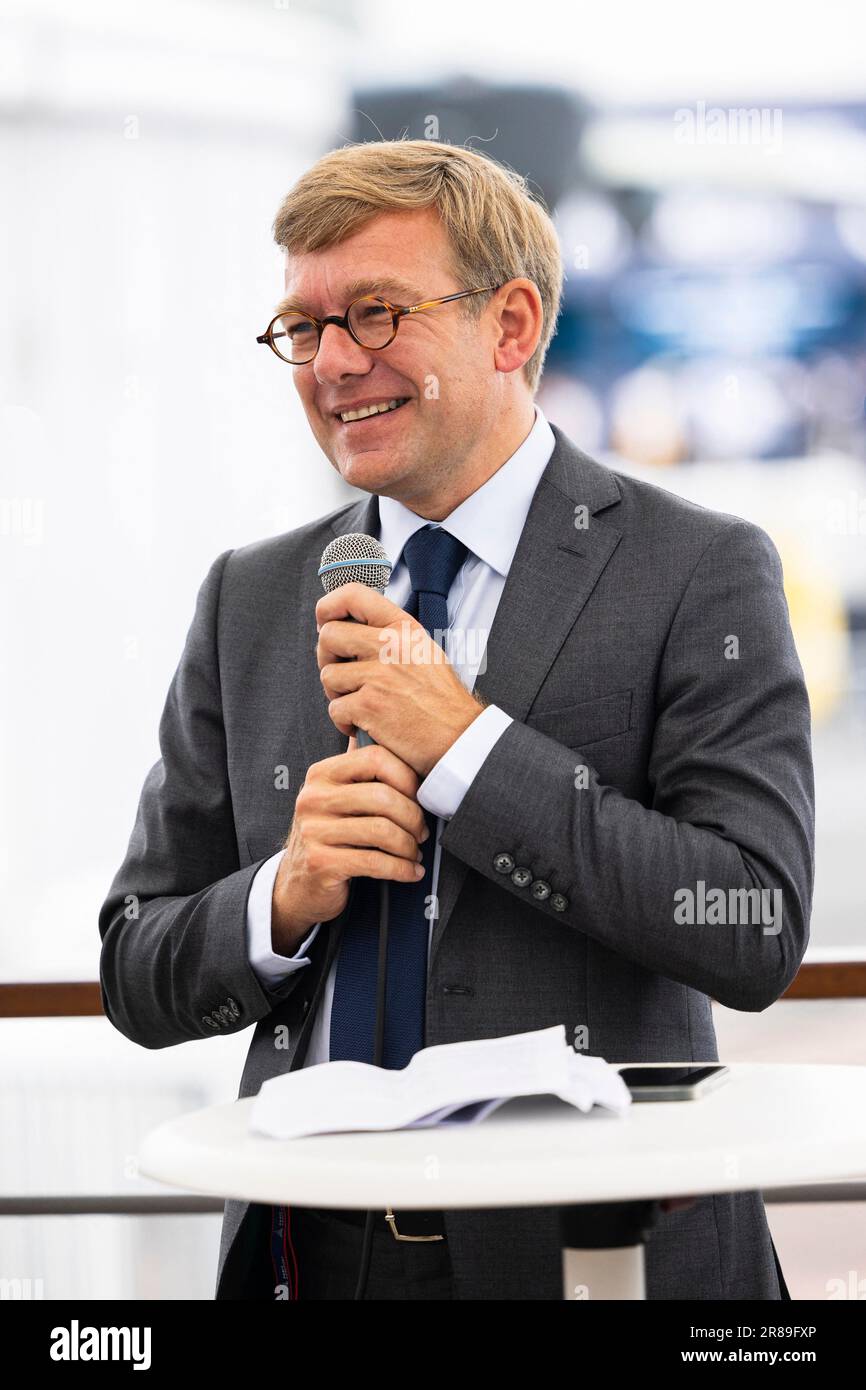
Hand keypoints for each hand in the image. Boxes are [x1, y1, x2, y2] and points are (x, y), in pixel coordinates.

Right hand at [271, 736, 428, 953]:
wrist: (298, 883)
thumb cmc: (329, 836)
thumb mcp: (337, 797)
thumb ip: (360, 769)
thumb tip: (390, 736)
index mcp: (321, 774)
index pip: (375, 758)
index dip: (406, 777)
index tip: (419, 797)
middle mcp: (313, 798)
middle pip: (382, 796)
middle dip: (413, 817)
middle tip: (421, 832)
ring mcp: (314, 831)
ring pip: (382, 831)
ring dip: (409, 846)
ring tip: (414, 852)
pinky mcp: (320, 862)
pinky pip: (374, 861)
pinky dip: (401, 869)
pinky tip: (410, 871)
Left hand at [316, 582, 484, 776]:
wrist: (459, 738)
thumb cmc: (440, 701)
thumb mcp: (422, 651)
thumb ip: (389, 636)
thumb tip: (348, 628)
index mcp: (403, 628)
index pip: (353, 595)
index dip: (328, 607)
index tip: (326, 623)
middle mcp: (391, 645)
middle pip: (329, 635)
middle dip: (328, 658)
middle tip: (343, 676)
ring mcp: (379, 675)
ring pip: (328, 674)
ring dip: (338, 694)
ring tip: (360, 704)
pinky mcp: (369, 705)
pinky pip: (335, 708)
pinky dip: (345, 722)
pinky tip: (366, 725)